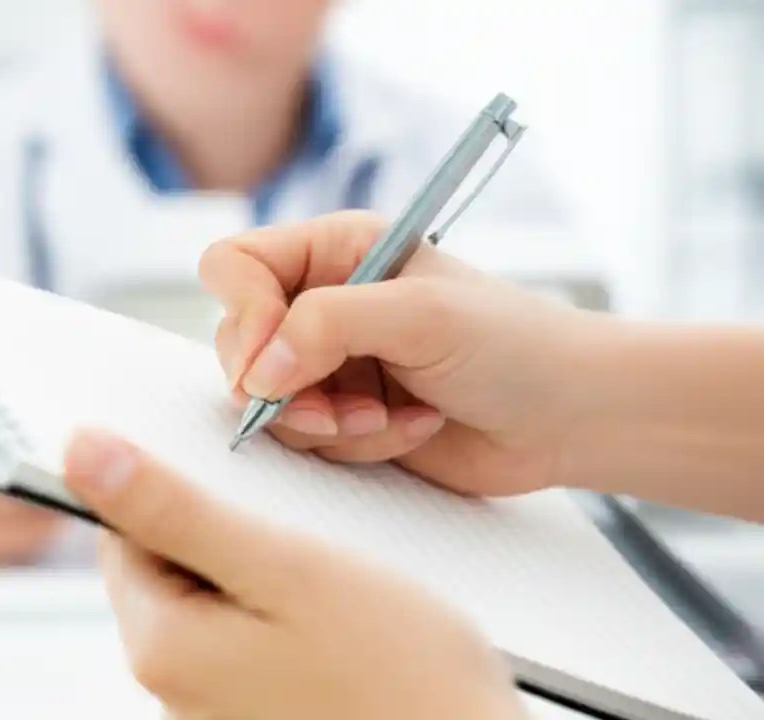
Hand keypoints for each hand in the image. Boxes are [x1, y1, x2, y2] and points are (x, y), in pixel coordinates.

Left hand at [64, 430, 523, 719]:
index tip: (228, 458)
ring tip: (329, 567)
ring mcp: (214, 711)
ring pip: (215, 600)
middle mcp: (172, 690)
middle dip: (223, 526)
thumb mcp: (283, 566)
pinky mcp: (256, 716)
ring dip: (259, 567)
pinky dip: (282, 610)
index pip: (123, 531)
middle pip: (169, 567)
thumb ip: (174, 510)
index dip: (175, 480)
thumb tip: (81, 452)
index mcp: (161, 646)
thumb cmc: (400, 675)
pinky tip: (337, 610)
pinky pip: (248, 639)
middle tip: (295, 512)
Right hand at [200, 210, 602, 495]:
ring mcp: (330, 363)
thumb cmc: (512, 345)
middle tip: (335, 408)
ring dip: (326, 422)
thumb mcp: (419, 316)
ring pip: (268, 401)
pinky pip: (306, 439)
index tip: (269, 364)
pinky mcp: (343, 415)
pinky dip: (354, 443)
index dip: (242, 313)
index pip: (235, 266)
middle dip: (285, 387)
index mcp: (335, 250)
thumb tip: (259, 372)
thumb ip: (328, 327)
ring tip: (388, 418)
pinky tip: (411, 427)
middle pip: (240, 343)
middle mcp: (322, 302)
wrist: (569, 417)